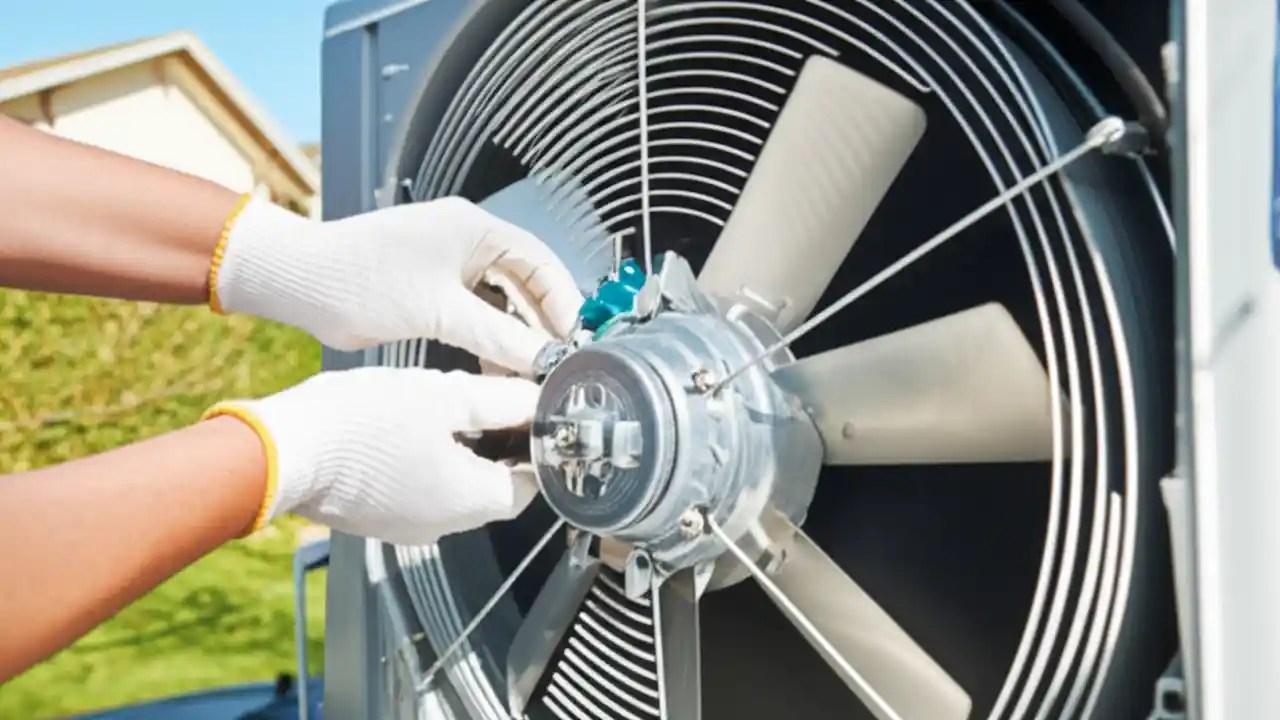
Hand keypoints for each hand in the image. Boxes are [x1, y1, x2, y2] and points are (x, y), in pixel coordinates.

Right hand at [204, 367, 539, 545]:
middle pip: (494, 490)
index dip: (535, 449)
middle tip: (490, 404)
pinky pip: (418, 494)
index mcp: (470, 501)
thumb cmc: (359, 423)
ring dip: (460, 455)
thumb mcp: (444, 396)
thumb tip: (533, 401)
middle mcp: (444, 526)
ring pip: (455, 492)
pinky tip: (409, 431)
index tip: (529, 415)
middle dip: (499, 448)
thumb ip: (498, 401)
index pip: (531, 486)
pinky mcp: (377, 519)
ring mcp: (406, 526)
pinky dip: (425, 466)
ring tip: (446, 411)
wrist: (282, 451)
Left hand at [214, 196, 582, 373]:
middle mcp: (465, 239)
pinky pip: (475, 310)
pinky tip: (494, 368)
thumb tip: (542, 359)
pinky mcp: (430, 285)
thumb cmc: (358, 280)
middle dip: (542, 324)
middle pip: (525, 282)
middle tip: (557, 363)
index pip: (540, 262)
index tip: (576, 341)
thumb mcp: (437, 313)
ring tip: (528, 373)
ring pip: (500, 300)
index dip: (564, 302)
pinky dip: (487, 337)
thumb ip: (497, 337)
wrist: (296, 281)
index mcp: (474, 229)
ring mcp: (447, 261)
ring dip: (514, 336)